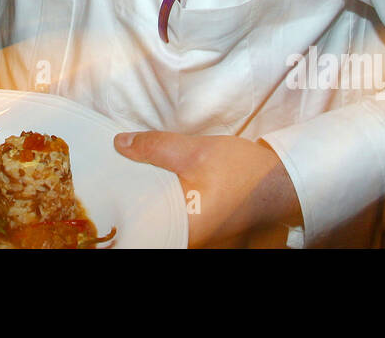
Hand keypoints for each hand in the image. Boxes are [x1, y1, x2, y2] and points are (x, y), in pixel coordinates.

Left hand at [114, 130, 300, 246]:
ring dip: (145, 202)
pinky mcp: (202, 229)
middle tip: (112, 181)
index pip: (138, 228)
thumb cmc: (243, 172)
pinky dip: (160, 203)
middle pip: (146, 225)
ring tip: (127, 180)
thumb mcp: (196, 151)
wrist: (281, 181)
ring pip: (159, 221)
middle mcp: (188, 239)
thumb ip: (156, 148)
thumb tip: (120, 144)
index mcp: (183, 228)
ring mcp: (197, 237)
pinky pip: (171, 219)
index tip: (103, 196)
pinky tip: (152, 186)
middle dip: (129, 204)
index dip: (120, 212)